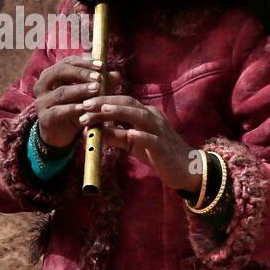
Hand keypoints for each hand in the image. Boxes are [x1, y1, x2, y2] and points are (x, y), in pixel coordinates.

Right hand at [32, 55, 121, 148]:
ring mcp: (41, 101)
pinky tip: (84, 108)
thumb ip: (101, 84)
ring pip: (61, 92)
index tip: (101, 66)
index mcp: (52, 74)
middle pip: (60, 72)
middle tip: (99, 78)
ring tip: (96, 90)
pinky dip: (72, 109)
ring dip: (80, 90)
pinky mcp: (44, 118)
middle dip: (81, 74)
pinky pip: (58, 111)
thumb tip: (116, 75)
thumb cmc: (75, 109)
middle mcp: (42, 85)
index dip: (84, 63)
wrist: (61, 135)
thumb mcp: (88, 95)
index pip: (67, 62)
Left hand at [78, 93, 201, 194]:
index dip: (103, 100)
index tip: (83, 102)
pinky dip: (141, 135)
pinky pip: (152, 139)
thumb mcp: (132, 143)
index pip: (122, 101)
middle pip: (128, 103)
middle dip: (106, 102)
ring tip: (103, 109)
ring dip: (121, 112)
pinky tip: (130, 133)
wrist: (186, 169)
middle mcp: (152, 117)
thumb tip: (93, 130)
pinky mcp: (164, 147)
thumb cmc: (157, 154)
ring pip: (140, 116)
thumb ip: (115, 135)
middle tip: (85, 104)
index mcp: (145, 114)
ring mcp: (159, 131)